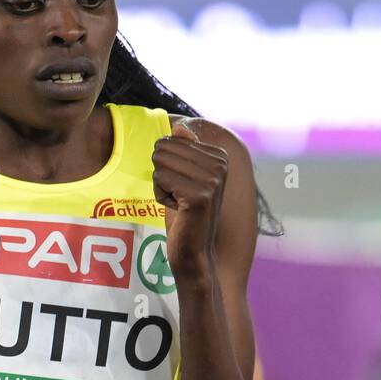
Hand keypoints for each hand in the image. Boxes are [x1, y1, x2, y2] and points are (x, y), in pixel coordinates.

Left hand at [152, 119, 228, 283]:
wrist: (193, 252)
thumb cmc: (186, 216)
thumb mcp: (184, 179)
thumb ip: (183, 152)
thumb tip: (178, 127)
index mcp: (219, 156)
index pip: (172, 141)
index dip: (168, 166)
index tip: (183, 187)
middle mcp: (220, 164)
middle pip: (164, 150)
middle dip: (162, 174)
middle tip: (178, 196)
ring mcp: (212, 179)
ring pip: (160, 163)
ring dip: (161, 186)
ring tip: (179, 203)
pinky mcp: (200, 195)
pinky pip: (160, 179)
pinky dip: (161, 196)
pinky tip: (178, 210)